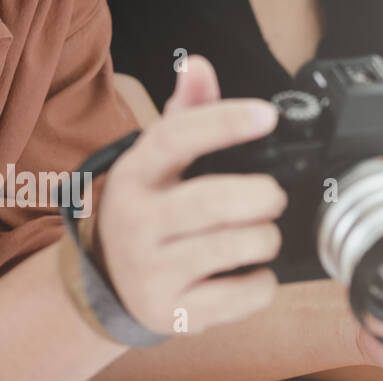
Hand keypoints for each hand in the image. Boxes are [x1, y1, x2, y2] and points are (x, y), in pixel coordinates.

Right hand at [97, 55, 285, 333]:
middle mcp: (137, 222)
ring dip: (266, 238)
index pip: (176, 138)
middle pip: (217, 201)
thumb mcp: (158, 165)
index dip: (224, 122)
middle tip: (272, 197)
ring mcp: (153, 270)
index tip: (267, 116)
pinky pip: (242, 294)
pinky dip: (262, 283)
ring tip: (262, 234)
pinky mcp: (174, 311)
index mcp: (134, 175)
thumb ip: (186, 116)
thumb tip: (199, 67)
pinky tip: (251, 272)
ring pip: (237, 246)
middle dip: (264, 196)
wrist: (109, 286)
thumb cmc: (150, 214)